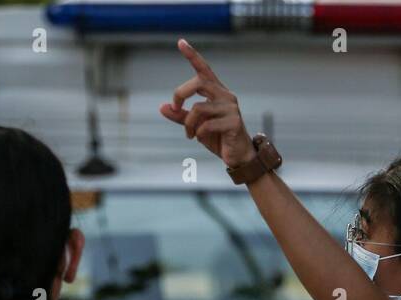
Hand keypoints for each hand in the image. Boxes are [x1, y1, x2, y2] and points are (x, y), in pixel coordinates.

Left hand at [159, 38, 255, 167]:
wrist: (237, 156)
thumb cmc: (218, 137)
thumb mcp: (195, 125)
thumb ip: (180, 116)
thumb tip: (162, 107)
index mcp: (216, 92)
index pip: (204, 69)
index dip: (192, 55)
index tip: (180, 42)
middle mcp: (225, 95)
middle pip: (198, 83)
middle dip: (180, 94)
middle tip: (174, 108)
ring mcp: (231, 108)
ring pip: (199, 108)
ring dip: (188, 123)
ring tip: (188, 134)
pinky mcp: (234, 122)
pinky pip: (206, 124)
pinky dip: (197, 133)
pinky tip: (198, 138)